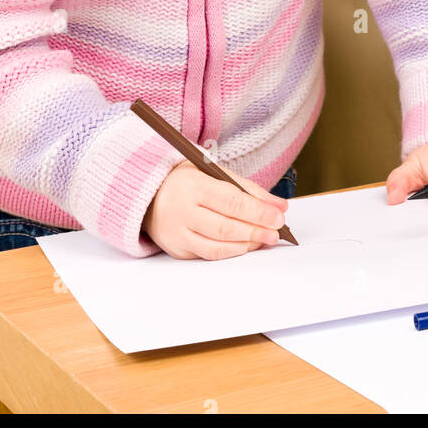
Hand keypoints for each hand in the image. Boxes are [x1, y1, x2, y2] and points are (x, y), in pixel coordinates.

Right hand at [142, 160, 289, 258]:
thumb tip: (279, 205)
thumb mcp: (213, 172)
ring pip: (217, 247)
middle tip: (276, 232)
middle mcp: (181, 211)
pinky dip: (230, 252)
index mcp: (192, 185)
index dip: (258, 212)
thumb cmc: (187, 180)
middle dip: (256, 231)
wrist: (148, 193)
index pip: (232, 202)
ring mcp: (177, 234)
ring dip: (246, 245)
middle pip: (226, 228)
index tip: (280, 216)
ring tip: (263, 239)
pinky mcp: (176, 250)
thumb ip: (247, 189)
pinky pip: (208, 255)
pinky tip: (245, 246)